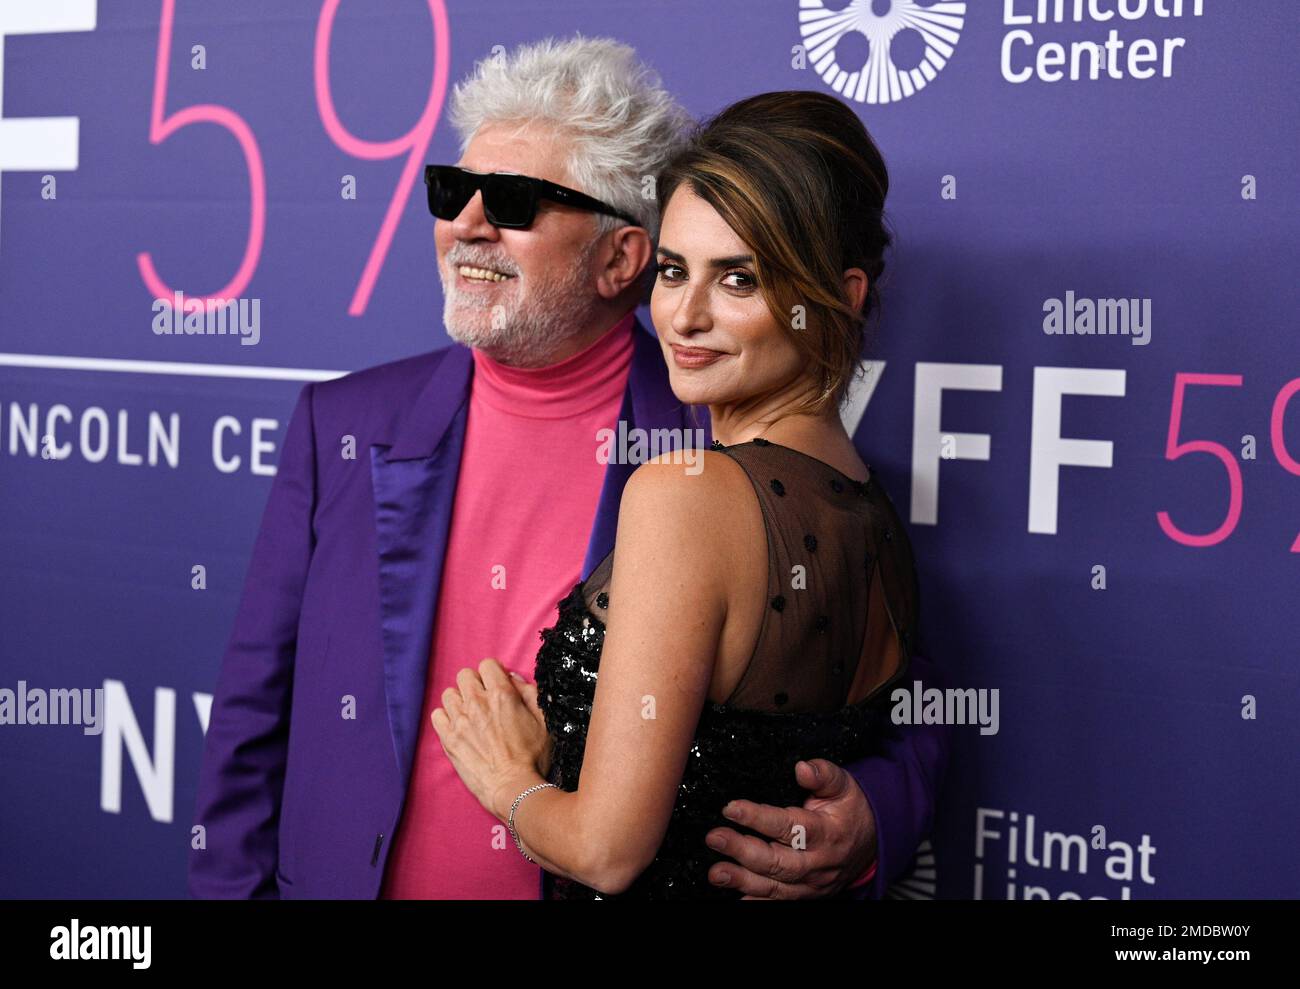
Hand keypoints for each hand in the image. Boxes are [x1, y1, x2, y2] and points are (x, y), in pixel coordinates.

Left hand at [430, 658, 552, 820]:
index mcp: (502, 694)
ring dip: (460, 700)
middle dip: (476, 683)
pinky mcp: (448, 739)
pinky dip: (446, 718)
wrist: (513, 788)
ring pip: (449, 693)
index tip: (498, 685)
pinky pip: (437, 715)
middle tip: (485, 699)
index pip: (488, 664)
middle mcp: (477, 703)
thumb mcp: (545, 721)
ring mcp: (459, 721)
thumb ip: (531, 693)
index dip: (495, 673)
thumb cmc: (532, 758)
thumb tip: (514, 679)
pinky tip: (459, 726)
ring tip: (471, 713)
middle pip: (465, 675)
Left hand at [704, 758, 875, 898]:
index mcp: (826, 832)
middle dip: (743, 851)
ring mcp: (811, 883)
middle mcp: (818, 862)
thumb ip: (823, 774)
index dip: (759, 818)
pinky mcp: (804, 894)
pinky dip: (755, 901)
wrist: (871, 843)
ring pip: (775, 886)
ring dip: (743, 880)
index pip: (790, 826)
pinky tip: (734, 895)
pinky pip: (778, 901)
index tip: (731, 808)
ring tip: (716, 872)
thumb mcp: (843, 785)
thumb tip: (801, 768)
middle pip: (779, 861)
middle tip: (715, 838)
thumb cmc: (849, 810)